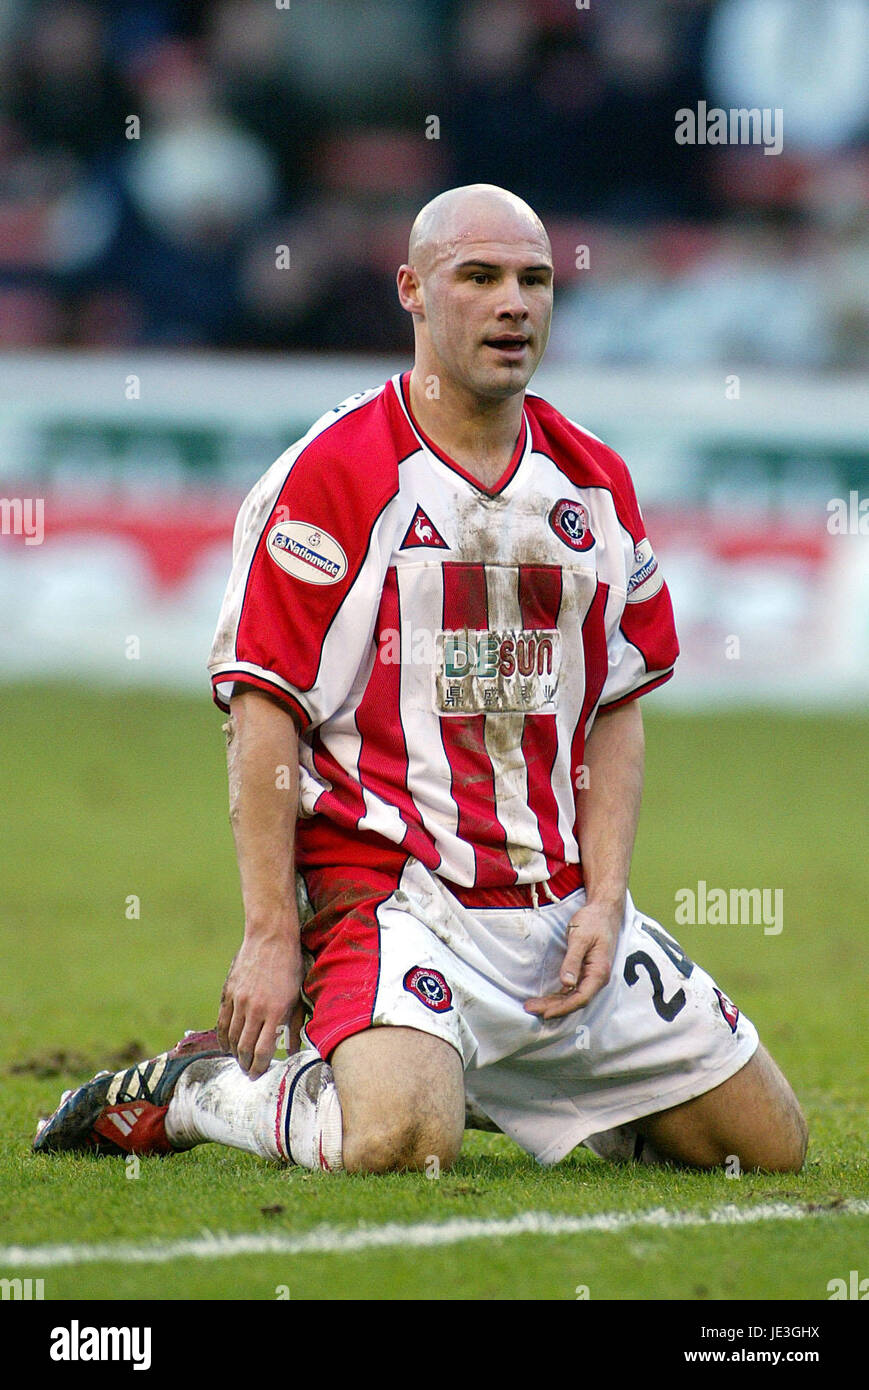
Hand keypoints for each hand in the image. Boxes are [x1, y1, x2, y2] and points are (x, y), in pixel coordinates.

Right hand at [217, 931, 304, 1078]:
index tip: (259, 1075)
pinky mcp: (228, 992)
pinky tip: (226, 1046)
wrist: (270, 938)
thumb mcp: (297, 997)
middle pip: (245, 1048)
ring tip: (239, 1062)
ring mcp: (239, 1001)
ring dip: (235, 1054)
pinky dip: (223, 1037)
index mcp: (275, 1011)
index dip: (260, 1067)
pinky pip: (222, 1022)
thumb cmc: (290, 966)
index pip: (263, 1051)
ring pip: (232, 1037)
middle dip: (246, 1065)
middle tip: (248, 1073)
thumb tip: (294, 1050)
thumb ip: (295, 1025)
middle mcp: (255, 1009)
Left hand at [524, 900, 622, 1020]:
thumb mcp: (580, 938)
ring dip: (554, 1003)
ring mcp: (592, 976)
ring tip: (533, 1006)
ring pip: (573, 996)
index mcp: (599, 972)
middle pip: (575, 1001)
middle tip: (530, 1009)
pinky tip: (546, 998)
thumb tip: (567, 984)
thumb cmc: (593, 921)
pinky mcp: (586, 972)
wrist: (604, 910)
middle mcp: (598, 978)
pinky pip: (573, 989)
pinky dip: (559, 995)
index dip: (563, 1008)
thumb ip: (573, 961)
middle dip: (553, 1008)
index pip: (581, 998)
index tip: (545, 1012)